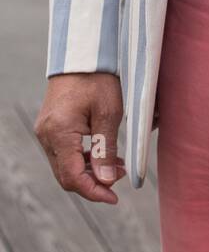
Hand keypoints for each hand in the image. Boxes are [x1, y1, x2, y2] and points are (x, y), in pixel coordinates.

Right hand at [34, 73, 125, 203]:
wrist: (82, 54)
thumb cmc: (98, 78)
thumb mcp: (108, 113)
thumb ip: (106, 149)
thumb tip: (107, 181)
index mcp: (60, 133)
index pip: (73, 177)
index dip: (94, 192)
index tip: (114, 198)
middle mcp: (47, 136)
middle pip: (67, 175)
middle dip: (94, 183)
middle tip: (120, 177)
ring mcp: (46, 132)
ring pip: (65, 166)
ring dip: (89, 171)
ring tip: (117, 166)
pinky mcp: (51, 127)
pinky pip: (64, 153)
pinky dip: (82, 159)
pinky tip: (103, 154)